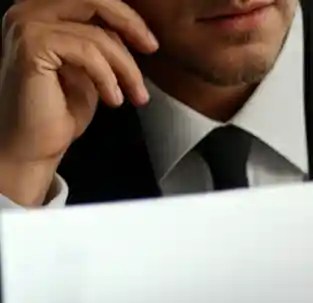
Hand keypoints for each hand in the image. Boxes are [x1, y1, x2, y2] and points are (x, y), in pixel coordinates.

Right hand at [0, 0, 156, 204]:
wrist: (33, 145)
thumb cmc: (59, 109)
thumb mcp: (90, 67)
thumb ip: (102, 41)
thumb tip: (132, 28)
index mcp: (39, 12)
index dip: (125, 15)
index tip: (149, 41)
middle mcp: (26, 12)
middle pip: (92, 0)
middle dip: (130, 24)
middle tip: (152, 48)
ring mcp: (25, 26)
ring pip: (97, 34)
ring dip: (125, 68)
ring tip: (134, 96)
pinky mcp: (31, 46)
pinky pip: (88, 52)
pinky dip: (108, 78)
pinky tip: (114, 100)